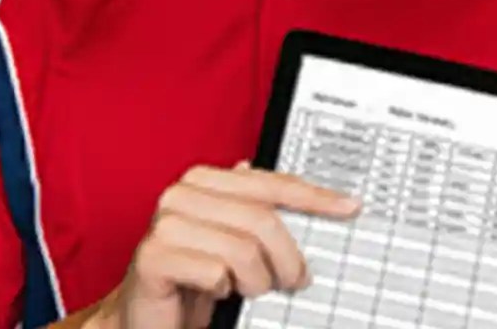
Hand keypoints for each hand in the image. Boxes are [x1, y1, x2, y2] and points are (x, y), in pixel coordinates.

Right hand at [102, 162, 359, 328]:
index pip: (272, 183)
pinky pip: (216, 272)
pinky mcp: (152, 257)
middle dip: (288, 258)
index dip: (316, 197)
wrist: (147, 319)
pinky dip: (224, 289)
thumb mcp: (238, 244)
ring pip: (243, 249)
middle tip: (294, 281)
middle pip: (262, 219)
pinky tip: (215, 292)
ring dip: (257, 280)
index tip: (349, 208)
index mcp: (206, 181)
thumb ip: (262, 214)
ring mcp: (164, 224)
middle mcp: (183, 194)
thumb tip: (316, 194)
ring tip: (249, 288)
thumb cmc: (196, 280)